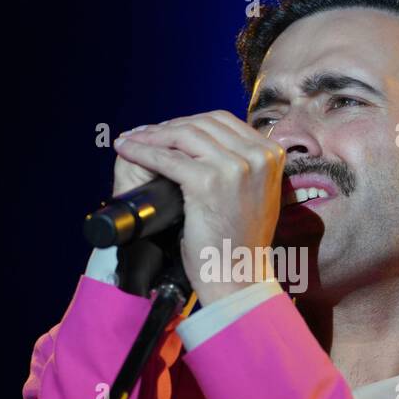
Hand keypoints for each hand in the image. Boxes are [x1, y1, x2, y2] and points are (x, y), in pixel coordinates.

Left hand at [112, 111, 285, 305]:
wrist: (239, 276)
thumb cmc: (240, 242)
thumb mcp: (257, 193)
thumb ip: (245, 166)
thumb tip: (214, 145)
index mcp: (271, 154)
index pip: (222, 121)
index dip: (188, 122)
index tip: (164, 129)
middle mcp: (258, 156)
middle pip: (202, 124)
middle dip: (167, 126)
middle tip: (142, 133)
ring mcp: (235, 167)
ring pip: (182, 136)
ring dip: (150, 136)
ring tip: (131, 141)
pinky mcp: (208, 181)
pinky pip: (166, 158)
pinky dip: (142, 151)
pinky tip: (127, 150)